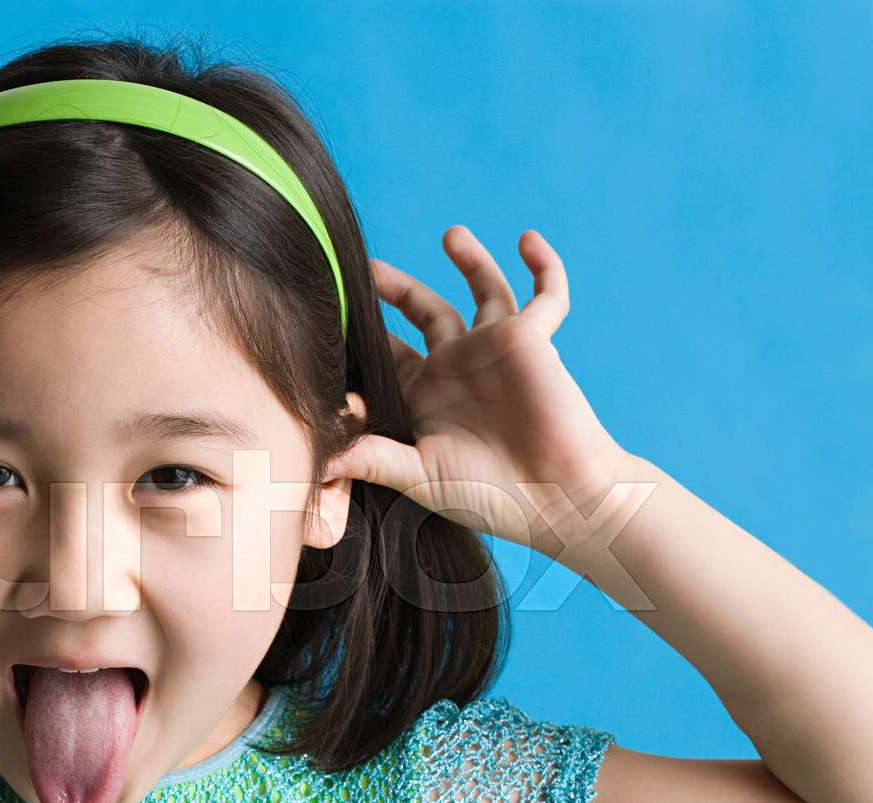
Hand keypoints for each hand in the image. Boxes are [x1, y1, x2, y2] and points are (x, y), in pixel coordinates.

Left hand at [329, 226, 633, 550]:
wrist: (557, 500)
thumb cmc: (489, 496)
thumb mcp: (418, 476)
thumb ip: (370, 459)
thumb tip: (316, 460)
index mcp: (424, 394)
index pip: (385, 352)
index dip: (362, 333)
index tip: (329, 310)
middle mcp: (458, 365)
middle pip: (424, 312)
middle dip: (398, 289)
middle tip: (368, 267)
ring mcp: (496, 349)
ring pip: (482, 291)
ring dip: (471, 260)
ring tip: (451, 233)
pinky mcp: (533, 339)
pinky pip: (546, 294)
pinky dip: (543, 266)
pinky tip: (528, 240)